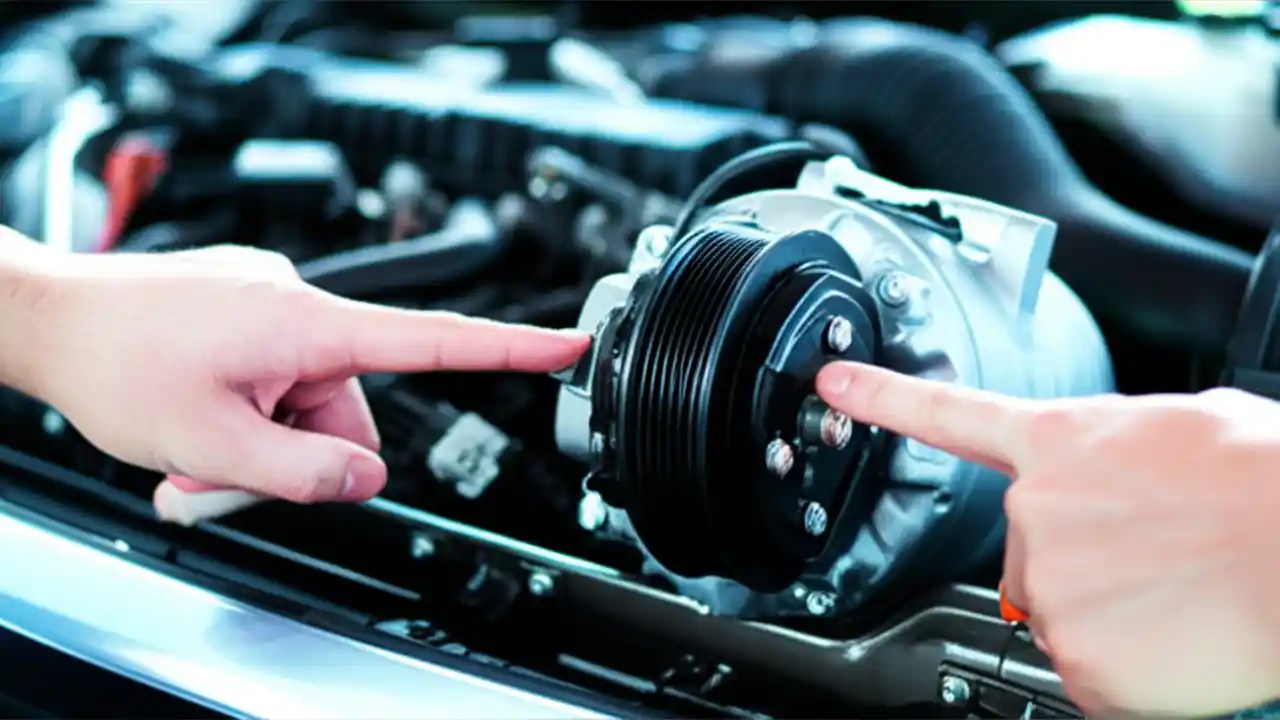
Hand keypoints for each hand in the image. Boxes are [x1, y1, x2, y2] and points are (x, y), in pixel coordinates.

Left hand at [20, 244, 586, 514]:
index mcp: (309, 326)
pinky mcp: (245, 313)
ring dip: (262, 439)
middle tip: (226, 470)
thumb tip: (370, 476)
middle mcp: (299, 304)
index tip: (568, 344)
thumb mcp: (212, 442)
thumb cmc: (114, 362)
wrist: (45, 316)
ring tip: (196, 448)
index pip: (434, 341)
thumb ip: (305, 470)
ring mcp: (270, 306)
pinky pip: (274, 376)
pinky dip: (246, 411)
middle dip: (298, 453)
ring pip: (306, 402)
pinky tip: (197, 415)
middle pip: (349, 410)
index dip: (511, 349)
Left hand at [816, 361, 1279, 717]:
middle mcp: (1035, 511)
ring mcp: (1047, 586)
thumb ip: (1117, 457)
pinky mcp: (1075, 658)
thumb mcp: (1182, 429)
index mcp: (1061, 443)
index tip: (835, 384)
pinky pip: (1093, 674)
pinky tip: (1177, 639)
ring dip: (1110, 617)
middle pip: (1030, 555)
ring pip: (1063, 615)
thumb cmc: (1262, 480)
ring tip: (1178, 594)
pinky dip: (1133, 673)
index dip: (884, 397)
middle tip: (1157, 561)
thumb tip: (1122, 481)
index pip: (949, 415)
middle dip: (1083, 565)